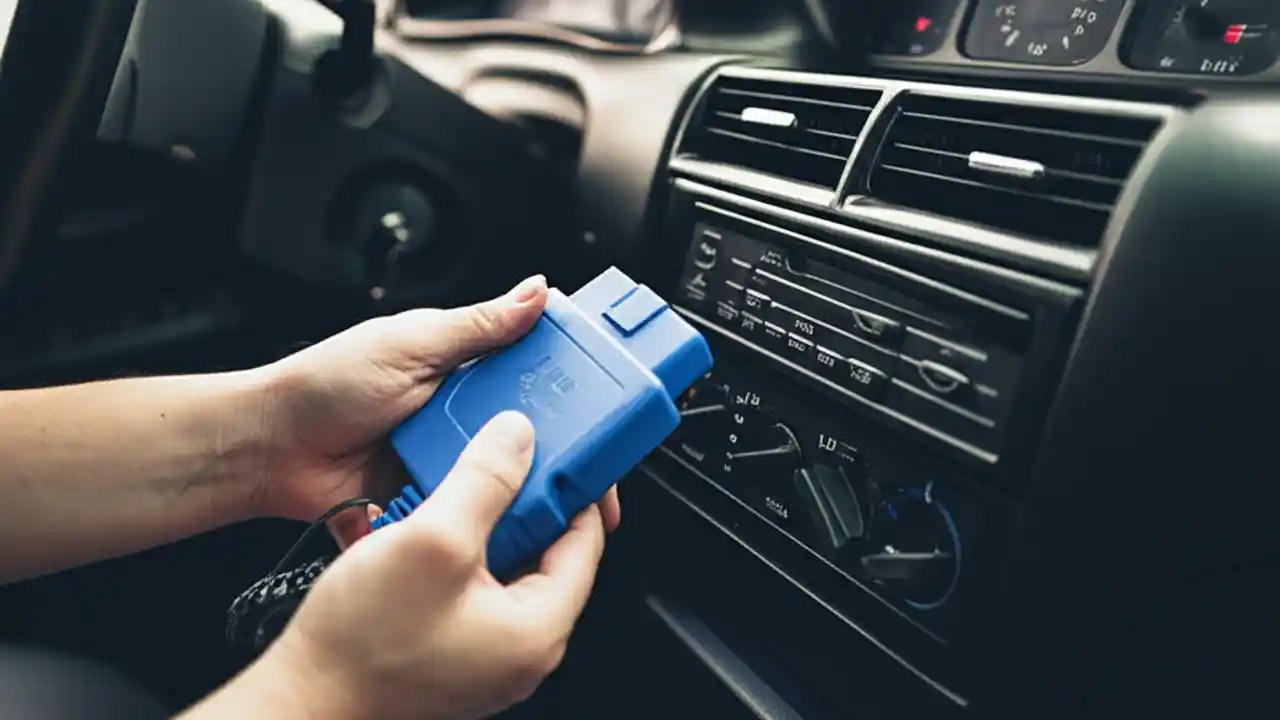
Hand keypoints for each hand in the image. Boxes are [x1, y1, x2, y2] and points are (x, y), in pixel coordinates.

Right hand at [183, 412, 604, 719]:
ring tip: (446, 500)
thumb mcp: (433, 539)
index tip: (554, 449)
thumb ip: (485, 481)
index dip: (571, 485)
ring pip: (504, 568)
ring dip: (479, 528)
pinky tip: (420, 538)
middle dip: (518, 505)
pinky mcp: (453, 656)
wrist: (302, 700)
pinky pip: (472, 591)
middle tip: (491, 468)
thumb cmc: (361, 645)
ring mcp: (487, 657)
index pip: (586, 539)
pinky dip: (456, 558)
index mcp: (540, 630)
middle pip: (545, 552)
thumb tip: (519, 437)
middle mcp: (523, 651)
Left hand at [250, 275, 620, 542]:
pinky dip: (492, 513)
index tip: (614, 399)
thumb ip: (478, 324)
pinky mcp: (433, 498)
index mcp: (464, 366)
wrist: (271, 450)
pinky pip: (474, 508)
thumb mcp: (410, 341)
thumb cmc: (324, 384)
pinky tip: (510, 518)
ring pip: (511, 474)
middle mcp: (463, 414)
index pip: (538, 371)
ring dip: (533, 485)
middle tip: (598, 467)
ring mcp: (449, 458)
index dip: (577, 385)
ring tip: (560, 494)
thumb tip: (536, 290)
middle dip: (570, 450)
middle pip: (535, 430)